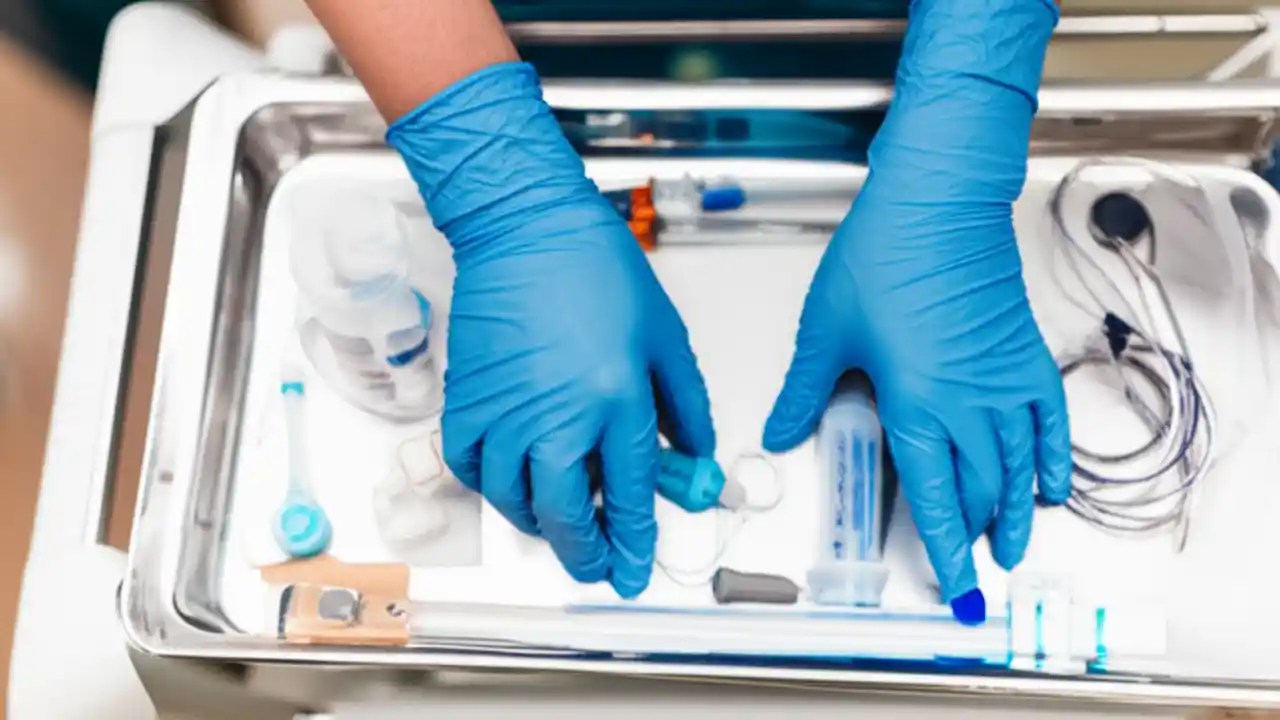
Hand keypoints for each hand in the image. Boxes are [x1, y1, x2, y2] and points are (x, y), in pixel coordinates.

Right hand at [388, 63, 714, 597]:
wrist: (524, 229)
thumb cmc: (596, 269)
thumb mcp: (664, 337)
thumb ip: (684, 405)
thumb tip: (694, 457)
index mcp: (616, 400)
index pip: (631, 497)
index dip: (633, 543)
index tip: (633, 569)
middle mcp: (557, 418)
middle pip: (566, 517)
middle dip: (584, 554)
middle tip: (596, 565)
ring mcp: (504, 414)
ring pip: (515, 502)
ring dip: (541, 525)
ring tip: (561, 522)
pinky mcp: (465, 401)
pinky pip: (471, 469)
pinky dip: (491, 487)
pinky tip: (513, 481)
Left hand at [764, 0, 1071, 612]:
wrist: (939, 201)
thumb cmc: (883, 255)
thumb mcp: (826, 330)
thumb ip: (805, 392)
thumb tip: (778, 432)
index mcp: (915, 402)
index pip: (933, 494)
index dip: (941, 545)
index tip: (952, 583)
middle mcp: (968, 401)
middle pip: (978, 487)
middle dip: (973, 533)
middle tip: (972, 566)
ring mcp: (1004, 380)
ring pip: (1019, 466)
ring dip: (1016, 512)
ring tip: (1015, 547)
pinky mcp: (1025, 355)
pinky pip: (1049, 422)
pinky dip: (1053, 458)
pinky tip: (1051, 484)